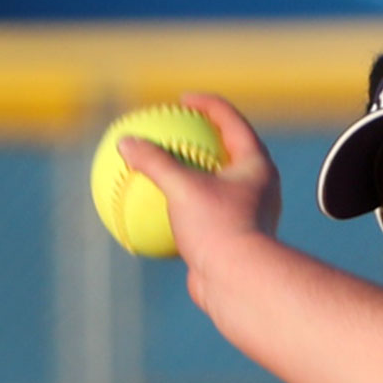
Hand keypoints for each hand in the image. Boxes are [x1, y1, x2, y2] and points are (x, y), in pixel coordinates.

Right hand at [116, 93, 283, 297]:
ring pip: (212, 187)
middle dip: (200, 138)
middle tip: (171, 129)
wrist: (239, 283)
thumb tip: (125, 142)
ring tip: (156, 169)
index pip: (232, 121)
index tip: (182, 100)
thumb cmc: (219, 228)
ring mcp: (245, 214)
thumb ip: (155, 161)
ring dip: (186, 177)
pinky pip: (200, 216)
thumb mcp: (182, 187)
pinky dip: (177, 210)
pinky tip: (147, 212)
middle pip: (227, 152)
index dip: (207, 105)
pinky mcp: (230, 238)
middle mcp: (257, 188)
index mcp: (256, 166)